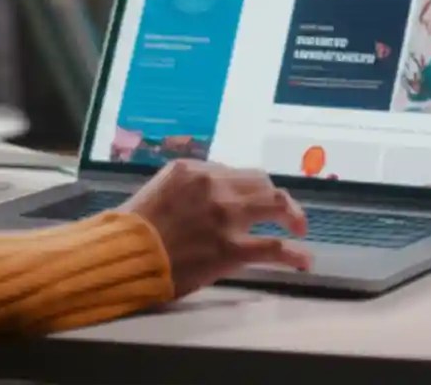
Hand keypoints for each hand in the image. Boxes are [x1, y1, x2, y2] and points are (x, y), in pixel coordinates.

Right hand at [118, 160, 310, 297]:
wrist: (126, 254)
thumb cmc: (135, 226)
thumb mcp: (160, 188)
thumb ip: (189, 185)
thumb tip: (212, 190)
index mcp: (195, 170)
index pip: (237, 173)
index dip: (249, 188)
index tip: (252, 200)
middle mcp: (214, 186)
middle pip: (262, 183)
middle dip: (276, 196)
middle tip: (284, 212)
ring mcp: (226, 217)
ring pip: (276, 204)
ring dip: (293, 215)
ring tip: (300, 227)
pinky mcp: (231, 249)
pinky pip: (273, 248)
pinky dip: (294, 254)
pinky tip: (304, 260)